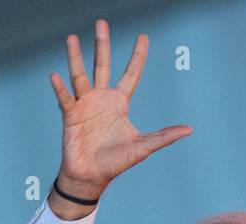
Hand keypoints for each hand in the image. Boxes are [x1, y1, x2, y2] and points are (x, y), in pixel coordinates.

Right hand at [47, 22, 191, 214]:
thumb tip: (189, 130)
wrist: (92, 177)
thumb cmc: (116, 162)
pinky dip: (61, 88)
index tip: (143, 37)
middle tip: (102, 23)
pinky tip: (56, 76)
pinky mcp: (70, 115)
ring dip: (76, 58)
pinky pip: (64, 98)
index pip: (130, 75)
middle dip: (102, 45)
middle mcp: (101, 99)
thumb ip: (163, 137)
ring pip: (80, 75)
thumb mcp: (143, 148)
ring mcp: (84, 105)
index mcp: (119, 103)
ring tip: (73, 38)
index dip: (137, 57)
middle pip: (102, 65)